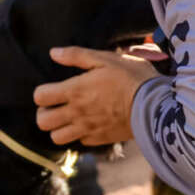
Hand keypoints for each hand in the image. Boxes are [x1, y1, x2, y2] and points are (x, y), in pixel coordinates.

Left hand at [33, 46, 156, 145]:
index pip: (40, 97)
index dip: (42, 93)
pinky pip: (80, 142)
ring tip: (69, 117)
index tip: (53, 89)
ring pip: (56, 138)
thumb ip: (76, 56)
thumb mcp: (105, 59)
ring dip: (58, 128)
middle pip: (42, 122)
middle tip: (56, 105)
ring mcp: (87, 129)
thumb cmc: (131, 77)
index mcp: (74, 91)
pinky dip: (80, 135)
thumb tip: (53, 53)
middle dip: (45, 113)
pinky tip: (89, 123)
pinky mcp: (100, 139)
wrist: (155, 105)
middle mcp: (76, 113)